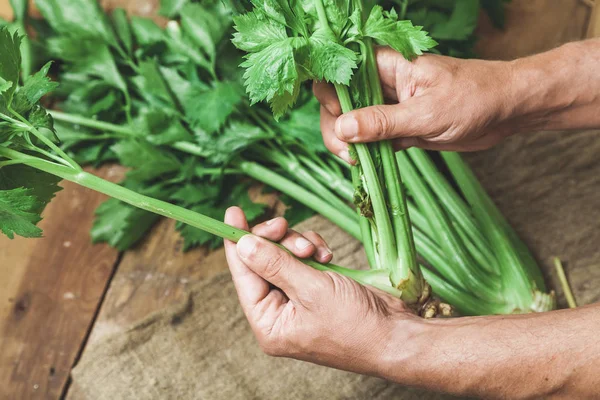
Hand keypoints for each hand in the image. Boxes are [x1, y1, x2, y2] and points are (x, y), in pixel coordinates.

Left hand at [224, 206, 418, 374]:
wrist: (395, 334)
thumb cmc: (354, 324)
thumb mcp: (311, 290)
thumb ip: (274, 264)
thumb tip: (242, 244)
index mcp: (269, 323)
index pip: (243, 275)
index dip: (236, 241)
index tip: (233, 211)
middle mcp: (279, 312)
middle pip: (262, 261)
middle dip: (276, 241)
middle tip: (284, 225)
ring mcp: (299, 299)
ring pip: (284, 255)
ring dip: (299, 245)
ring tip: (318, 252)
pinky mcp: (317, 287)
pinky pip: (304, 259)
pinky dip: (314, 251)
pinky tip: (328, 256)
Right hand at [314, 47, 517, 160]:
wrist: (506, 110)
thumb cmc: (473, 98)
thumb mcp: (426, 112)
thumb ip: (382, 121)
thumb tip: (341, 128)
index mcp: (386, 65)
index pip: (341, 73)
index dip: (331, 95)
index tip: (339, 117)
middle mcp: (383, 84)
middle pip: (339, 101)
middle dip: (335, 126)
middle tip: (347, 152)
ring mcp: (390, 107)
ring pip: (353, 123)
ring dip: (348, 143)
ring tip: (357, 161)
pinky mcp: (399, 128)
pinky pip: (372, 140)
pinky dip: (366, 154)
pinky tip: (365, 165)